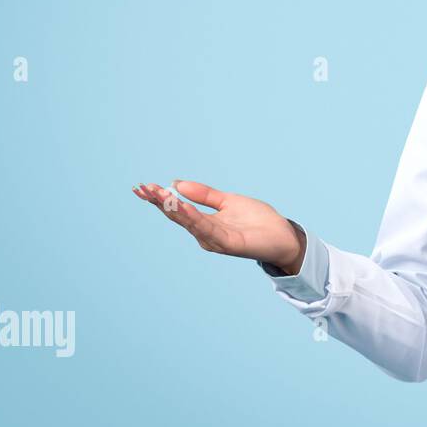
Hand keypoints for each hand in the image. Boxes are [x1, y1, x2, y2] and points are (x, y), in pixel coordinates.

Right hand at [132, 180, 305, 273]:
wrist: (284, 235)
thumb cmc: (258, 221)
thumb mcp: (228, 201)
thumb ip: (205, 195)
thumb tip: (177, 183)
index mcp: (205, 224)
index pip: (178, 210)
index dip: (160, 199)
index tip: (142, 187)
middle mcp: (206, 235)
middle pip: (178, 217)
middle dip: (160, 203)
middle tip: (142, 188)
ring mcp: (216, 240)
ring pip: (190, 223)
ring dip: (173, 209)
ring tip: (157, 194)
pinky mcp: (229, 243)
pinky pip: (208, 229)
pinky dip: (194, 218)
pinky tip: (182, 207)